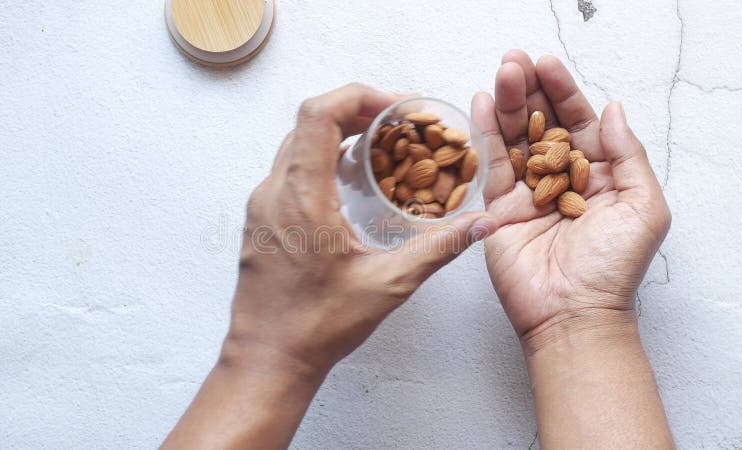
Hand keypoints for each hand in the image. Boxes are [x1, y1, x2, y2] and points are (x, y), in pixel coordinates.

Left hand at [164, 84, 500, 448]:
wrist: (268, 358)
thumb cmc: (318, 326)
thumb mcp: (388, 285)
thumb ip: (438, 249)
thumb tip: (481, 224)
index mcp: (302, 198)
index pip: (319, 115)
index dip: (359, 97)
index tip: (396, 108)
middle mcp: (274, 192)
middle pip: (309, 122)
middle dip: (355, 112)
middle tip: (397, 125)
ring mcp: (262, 205)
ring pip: (297, 144)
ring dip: (337, 135)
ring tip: (379, 148)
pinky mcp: (260, 219)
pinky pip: (289, 169)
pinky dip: (321, 159)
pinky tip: (351, 183)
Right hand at [471, 52, 671, 345]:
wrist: (572, 313)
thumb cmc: (614, 267)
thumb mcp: (642, 206)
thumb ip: (628, 154)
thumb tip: (614, 109)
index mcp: (598, 176)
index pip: (579, 123)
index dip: (564, 92)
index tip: (548, 64)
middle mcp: (560, 179)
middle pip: (543, 125)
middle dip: (530, 91)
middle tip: (514, 61)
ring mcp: (528, 194)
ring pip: (515, 140)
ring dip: (507, 105)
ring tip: (499, 74)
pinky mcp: (499, 210)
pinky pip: (491, 167)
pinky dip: (485, 136)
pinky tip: (479, 106)